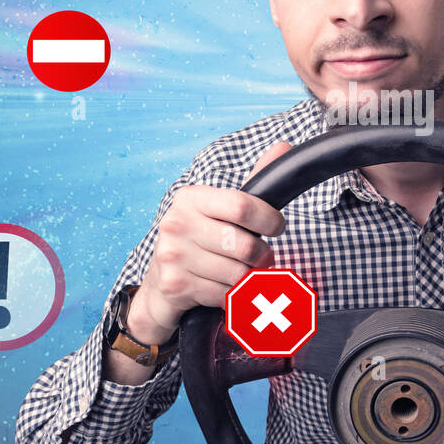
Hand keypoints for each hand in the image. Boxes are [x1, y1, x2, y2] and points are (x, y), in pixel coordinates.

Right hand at [125, 141, 292, 343]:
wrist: (160, 286)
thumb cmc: (199, 242)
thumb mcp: (221, 210)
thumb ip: (254, 182)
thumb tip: (284, 147)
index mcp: (191, 198)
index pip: (243, 205)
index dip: (270, 220)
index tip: (276, 227)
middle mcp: (177, 223)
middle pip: (245, 245)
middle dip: (263, 257)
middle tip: (261, 258)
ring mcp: (173, 254)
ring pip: (238, 274)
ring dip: (248, 279)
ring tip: (239, 273)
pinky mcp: (175, 285)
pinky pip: (225, 295)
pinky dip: (232, 296)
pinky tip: (220, 288)